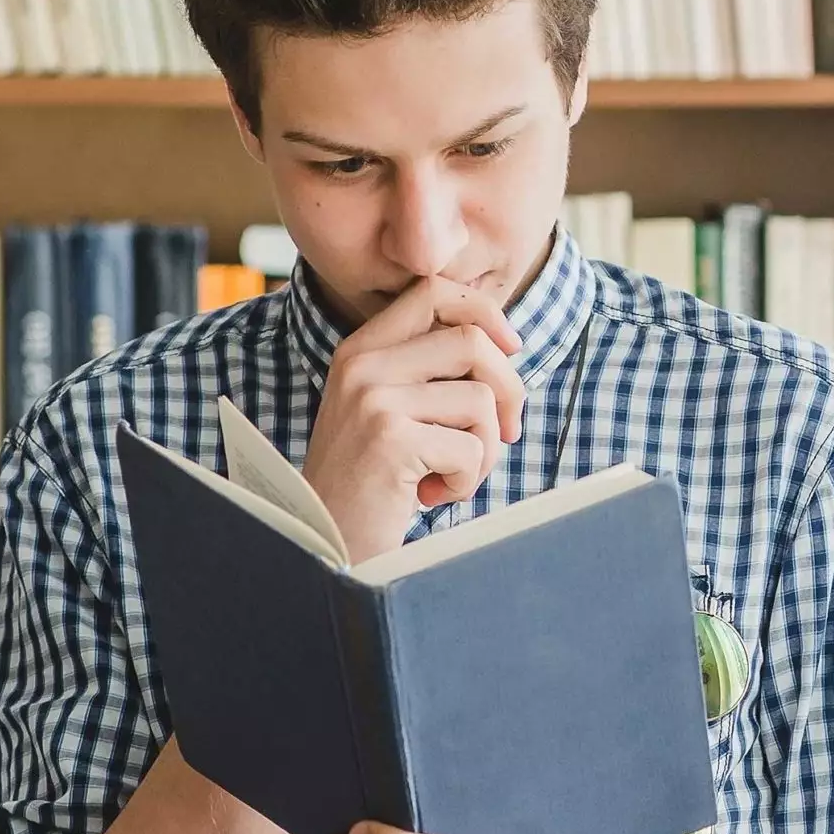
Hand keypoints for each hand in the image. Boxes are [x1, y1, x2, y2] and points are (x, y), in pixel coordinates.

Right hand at [301, 277, 528, 562]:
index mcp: (361, 350)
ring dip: (485, 448)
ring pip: (479, 399)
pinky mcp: (390, 439)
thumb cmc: (371, 481)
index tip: (511, 349)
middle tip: (505, 432)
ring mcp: (373, 400)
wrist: (322, 541)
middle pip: (471, 341)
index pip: (434, 291)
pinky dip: (466, 480)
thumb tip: (505, 345)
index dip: (486, 313)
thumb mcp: (391, 411)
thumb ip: (430, 372)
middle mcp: (362, 365)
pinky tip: (432, 495)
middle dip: (508, 390)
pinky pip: (471, 449)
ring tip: (452, 474)